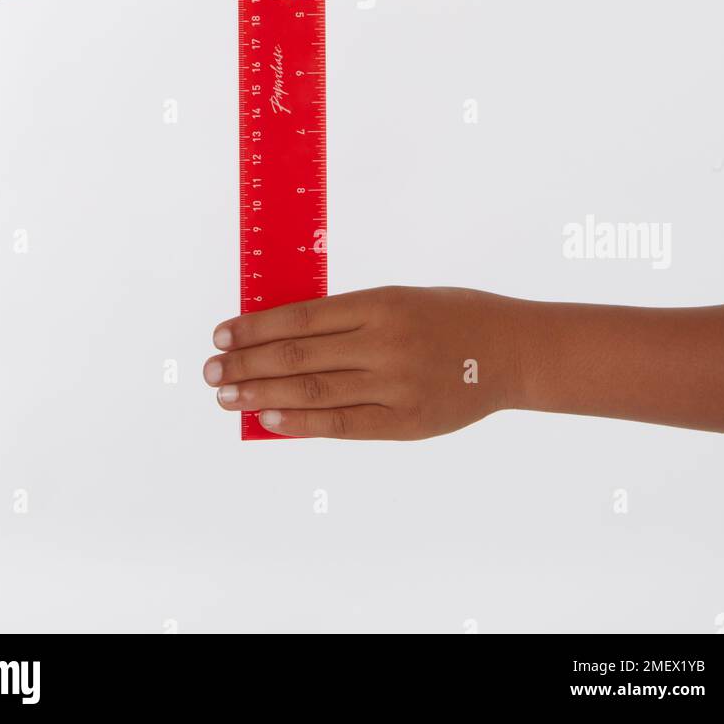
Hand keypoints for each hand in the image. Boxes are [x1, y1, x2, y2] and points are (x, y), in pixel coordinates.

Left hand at [202, 286, 523, 439]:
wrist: (512, 351)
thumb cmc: (452, 317)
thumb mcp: (399, 299)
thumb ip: (348, 320)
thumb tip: (284, 339)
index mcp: (380, 303)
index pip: (300, 317)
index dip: (255, 328)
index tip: (222, 335)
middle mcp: (383, 343)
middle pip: (298, 355)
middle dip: (246, 364)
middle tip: (210, 372)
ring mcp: (394, 385)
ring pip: (313, 390)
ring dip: (262, 393)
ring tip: (227, 396)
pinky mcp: (405, 422)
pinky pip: (343, 425)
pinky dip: (301, 421)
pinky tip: (269, 418)